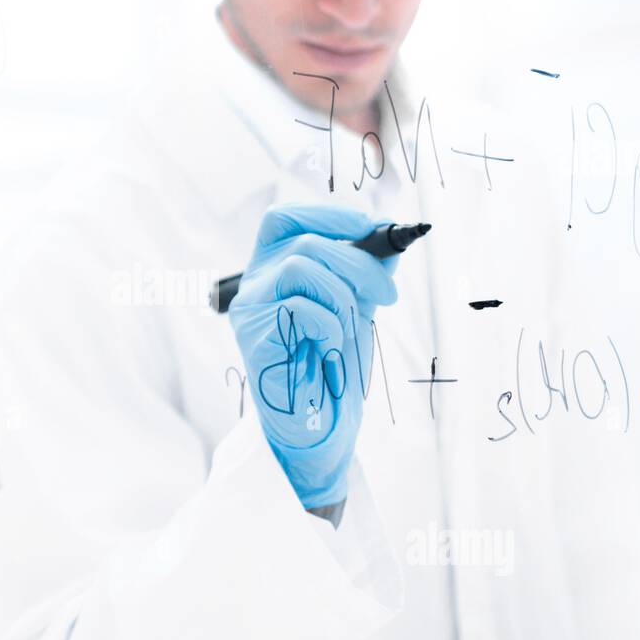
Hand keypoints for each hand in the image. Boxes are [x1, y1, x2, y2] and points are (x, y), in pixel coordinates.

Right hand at [229, 203, 399, 508]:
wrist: (319, 427)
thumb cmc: (332, 367)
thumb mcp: (355, 308)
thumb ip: (366, 271)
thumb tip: (390, 237)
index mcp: (272, 270)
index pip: (283, 219)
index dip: (326, 213)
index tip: (370, 226)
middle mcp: (253, 285)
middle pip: (304, 242)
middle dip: (358, 263)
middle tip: (390, 295)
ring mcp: (249, 310)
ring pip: (299, 265)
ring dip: (343, 295)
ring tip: (352, 330)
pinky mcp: (253, 337)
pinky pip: (298, 307)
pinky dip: (329, 324)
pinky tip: (331, 348)